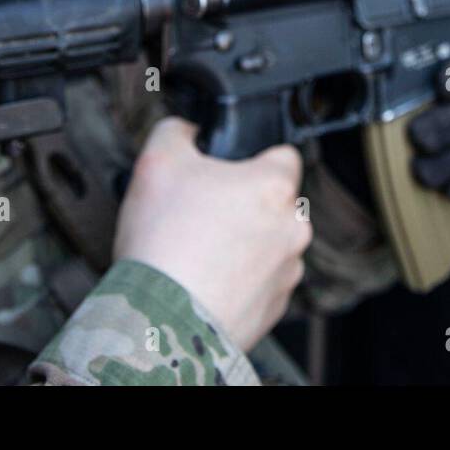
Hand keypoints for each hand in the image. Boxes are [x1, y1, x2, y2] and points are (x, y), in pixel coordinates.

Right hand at [113, 117, 311, 351]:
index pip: (283, 154)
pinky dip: (238, 281)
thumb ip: (177, 130)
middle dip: (242, 204)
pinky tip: (203, 280)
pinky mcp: (274, 309)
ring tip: (198, 252)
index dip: (253, 157)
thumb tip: (187, 128)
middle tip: (201, 214)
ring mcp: (287, 272)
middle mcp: (292, 228)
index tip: (230, 169)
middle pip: (273, 203)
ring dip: (242, 244)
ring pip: (268, 244)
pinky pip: (260, 283)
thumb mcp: (157, 161)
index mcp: (273, 187)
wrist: (163, 321)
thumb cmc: (165, 243)